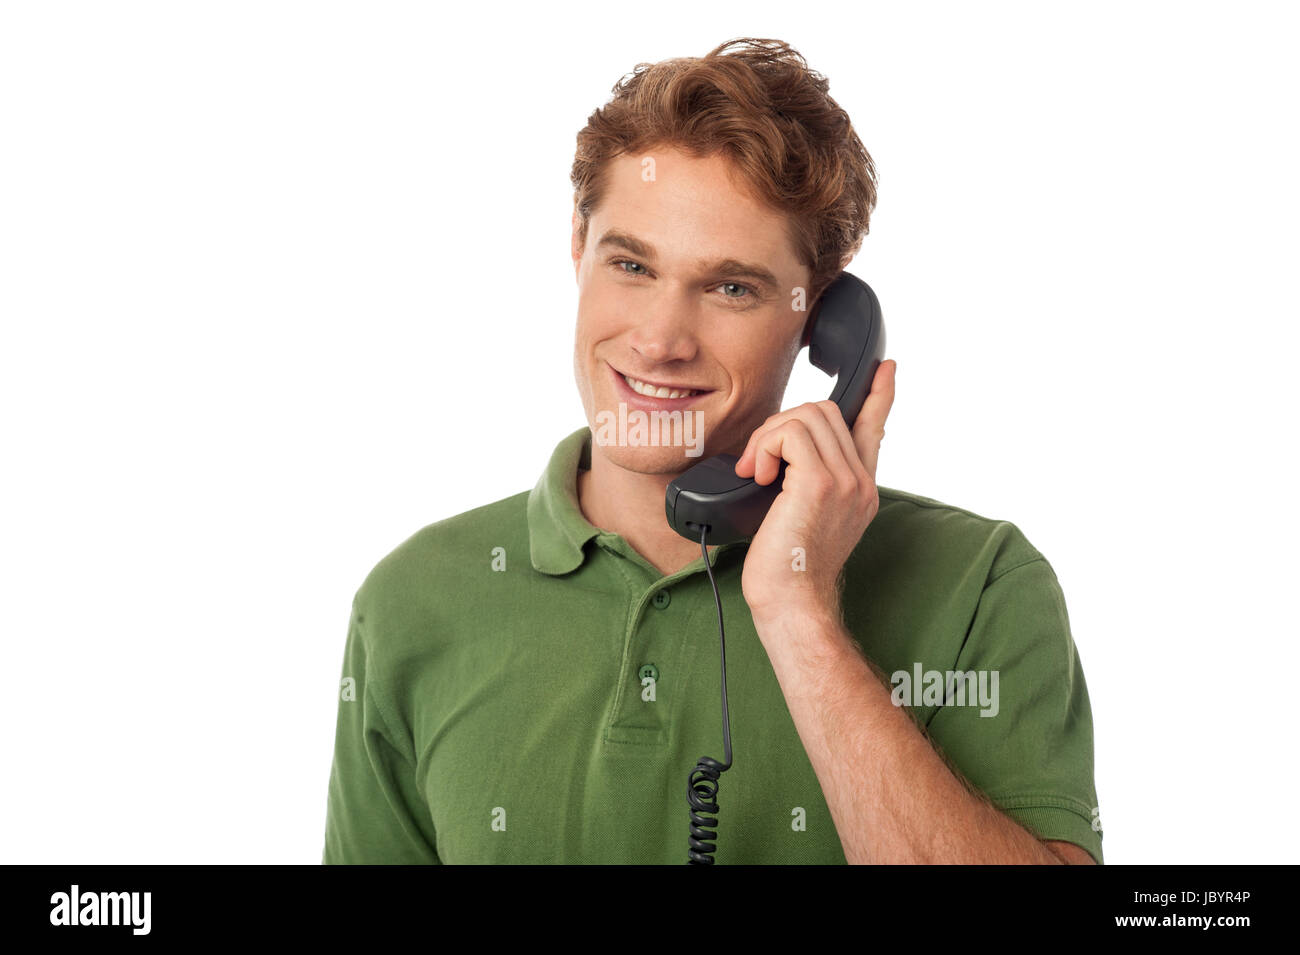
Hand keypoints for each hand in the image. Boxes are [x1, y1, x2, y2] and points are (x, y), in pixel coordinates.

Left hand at [735, 359, 896, 626]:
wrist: (792, 601)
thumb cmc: (786, 570)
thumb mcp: (802, 518)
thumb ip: (806, 485)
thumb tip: (780, 459)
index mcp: (861, 487)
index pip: (874, 428)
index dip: (879, 395)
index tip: (886, 370)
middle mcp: (860, 481)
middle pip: (824, 411)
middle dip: (782, 425)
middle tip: (759, 463)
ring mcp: (845, 480)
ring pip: (806, 416)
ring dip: (769, 436)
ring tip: (757, 472)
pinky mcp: (821, 483)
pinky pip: (789, 432)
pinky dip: (765, 446)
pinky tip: (759, 476)